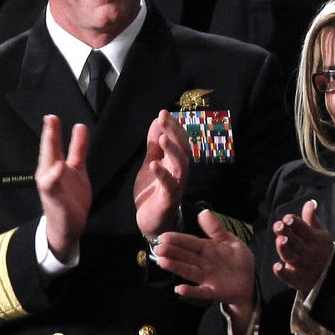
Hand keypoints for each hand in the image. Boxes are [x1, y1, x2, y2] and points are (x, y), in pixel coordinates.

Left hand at [36, 115, 90, 262]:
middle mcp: (54, 170)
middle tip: (51, 117)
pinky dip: (80, 145)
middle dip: (52, 133)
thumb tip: (56, 166)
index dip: (49, 137)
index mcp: (47, 175)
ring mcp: (66, 172)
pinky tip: (82, 133)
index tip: (50, 121)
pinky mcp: (78, 176)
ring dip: (67, 137)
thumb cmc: (60, 218)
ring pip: (67, 150)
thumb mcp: (56, 203)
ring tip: (73, 123)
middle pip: (53, 148)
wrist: (68, 230)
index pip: (48, 152)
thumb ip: (53, 185)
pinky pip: (79, 156)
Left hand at [134, 110, 188, 237]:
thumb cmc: (153, 191)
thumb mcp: (151, 163)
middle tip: (163, 118)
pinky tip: (154, 164)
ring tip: (162, 138)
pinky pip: (169, 186)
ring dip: (172, 151)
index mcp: (175, 162)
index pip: (180, 140)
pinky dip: (162, 174)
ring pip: (181, 165)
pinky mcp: (168, 199)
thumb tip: (157, 121)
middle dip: (174, 133)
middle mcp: (180, 172)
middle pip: (183, 149)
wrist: (151, 222)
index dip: (173, 126)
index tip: (164, 113)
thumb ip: (154, 145)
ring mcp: (176, 185)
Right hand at [156, 210, 256, 331]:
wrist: (250, 281)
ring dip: (176, 267)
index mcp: (207, 249)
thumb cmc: (237, 260)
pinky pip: (200, 291)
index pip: (190, 242)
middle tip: (158, 248)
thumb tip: (202, 212)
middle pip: (185, 256)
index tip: (162, 236)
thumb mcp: (230, 241)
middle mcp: (203, 263)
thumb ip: (216, 229)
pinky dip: (190, 291)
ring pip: (189, 271)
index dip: (177, 239)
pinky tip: (179, 289)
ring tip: (162, 262)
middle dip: (172, 252)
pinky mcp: (213, 291)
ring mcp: (207, 277)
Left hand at [272, 200, 333, 296]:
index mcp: (315, 239)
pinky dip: (283, 273)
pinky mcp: (297, 279)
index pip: (305, 230)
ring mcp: (303, 267)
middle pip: (297, 243)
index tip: (287, 218)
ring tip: (280, 240)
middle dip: (287, 233)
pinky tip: (276, 266)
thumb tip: (309, 202)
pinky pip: (289, 277)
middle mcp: (309, 253)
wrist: (330, 275)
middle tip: (278, 225)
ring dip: (285, 249)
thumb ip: (311, 219)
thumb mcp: (320, 233)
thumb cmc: (321, 249)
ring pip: (292, 257)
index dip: (296, 223)